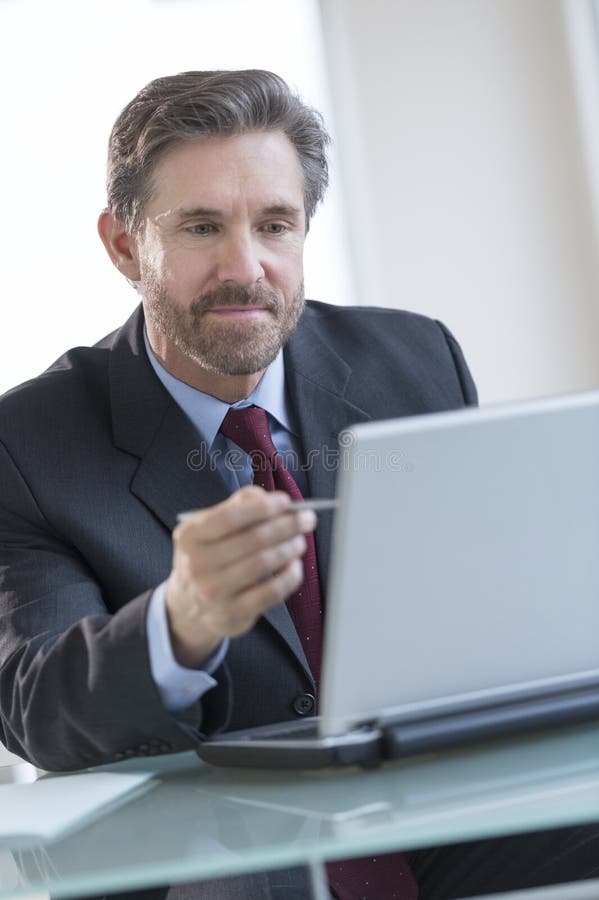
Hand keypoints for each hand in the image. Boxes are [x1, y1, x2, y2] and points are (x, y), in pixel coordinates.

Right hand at [165, 485, 316, 667]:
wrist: (188, 606)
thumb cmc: (207, 557)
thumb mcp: (208, 528)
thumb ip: (237, 506)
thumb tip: (271, 499)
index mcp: (190, 536)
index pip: (231, 517)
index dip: (263, 507)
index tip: (287, 502)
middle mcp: (198, 564)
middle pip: (254, 539)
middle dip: (287, 525)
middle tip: (306, 519)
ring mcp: (214, 592)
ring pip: (265, 563)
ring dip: (290, 548)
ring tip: (300, 541)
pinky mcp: (233, 613)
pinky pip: (272, 591)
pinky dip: (290, 576)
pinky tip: (294, 565)